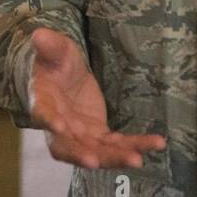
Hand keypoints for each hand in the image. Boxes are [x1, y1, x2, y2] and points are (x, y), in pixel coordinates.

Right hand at [27, 28, 165, 169]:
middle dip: (81, 154)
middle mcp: (59, 127)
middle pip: (68, 146)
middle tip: (95, 162)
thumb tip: (40, 34)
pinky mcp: (99, 135)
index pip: (43, 115)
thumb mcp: (56, 50)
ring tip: (137, 160)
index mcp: (43, 103)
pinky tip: (157, 143)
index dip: (50, 122)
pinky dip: (135, 145)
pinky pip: (117, 144)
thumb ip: (50, 46)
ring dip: (114, 157)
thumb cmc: (55, 62)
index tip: (59, 127)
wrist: (65, 77)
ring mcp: (80, 135)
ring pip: (96, 152)